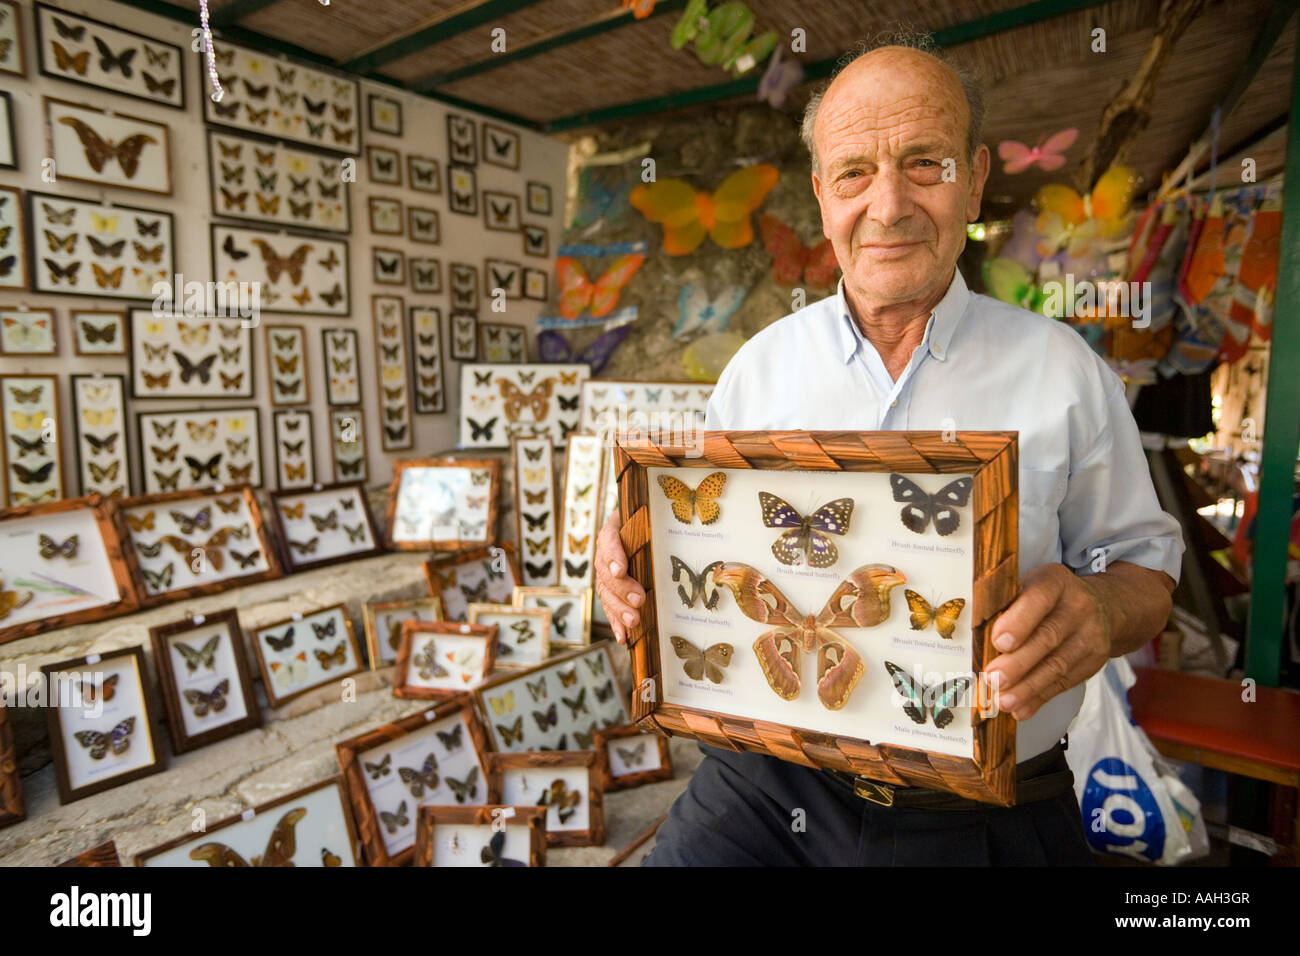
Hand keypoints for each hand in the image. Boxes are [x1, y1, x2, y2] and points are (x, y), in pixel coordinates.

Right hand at [593, 509, 644, 643]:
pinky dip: (616, 622)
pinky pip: (610, 606)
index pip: (608, 539)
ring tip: (632, 620)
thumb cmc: (651, 520)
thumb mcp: (652, 516)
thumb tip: (680, 531)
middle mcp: (607, 552)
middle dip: (621, 588)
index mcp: (615, 529)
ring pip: (606, 591)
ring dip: (618, 609)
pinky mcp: (611, 590)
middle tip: (638, 599)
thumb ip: (657, 521)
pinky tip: (622, 636)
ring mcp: (606, 572)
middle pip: (606, 571)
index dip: (613, 555)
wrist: (642, 525)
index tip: (620, 569)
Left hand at [984, 563, 1111, 720]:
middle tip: (993, 679)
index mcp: (1055, 581)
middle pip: (1048, 637)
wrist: (1103, 608)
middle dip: (1018, 662)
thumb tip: (970, 632)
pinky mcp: (1092, 662)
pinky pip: (1064, 683)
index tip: (998, 641)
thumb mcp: (1031, 586)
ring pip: (1057, 665)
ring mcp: (1089, 636)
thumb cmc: (1050, 598)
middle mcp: (1078, 607)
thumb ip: (1007, 604)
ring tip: (1002, 701)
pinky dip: (1039, 698)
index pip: (1039, 597)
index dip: (1019, 621)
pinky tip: (1020, 709)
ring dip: (1027, 688)